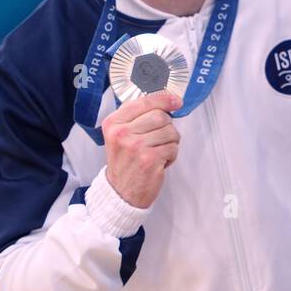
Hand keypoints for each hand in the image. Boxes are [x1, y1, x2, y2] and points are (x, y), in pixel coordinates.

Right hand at [101, 91, 181, 208]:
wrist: (121, 192)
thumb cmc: (126, 161)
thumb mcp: (122, 135)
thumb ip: (139, 116)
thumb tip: (171, 101)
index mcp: (113, 123)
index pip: (144, 102)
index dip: (164, 99)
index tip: (176, 101)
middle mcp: (122, 133)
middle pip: (161, 116)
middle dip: (166, 127)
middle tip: (157, 140)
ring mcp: (136, 146)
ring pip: (170, 131)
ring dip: (170, 142)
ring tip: (156, 152)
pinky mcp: (149, 159)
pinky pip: (173, 148)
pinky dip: (171, 155)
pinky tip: (158, 162)